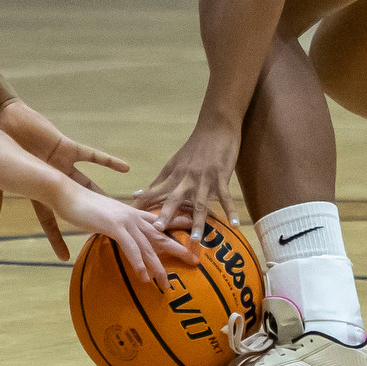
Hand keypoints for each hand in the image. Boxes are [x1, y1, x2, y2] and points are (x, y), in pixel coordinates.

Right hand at [0, 99, 131, 251]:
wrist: (3, 119)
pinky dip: (107, 161)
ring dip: (104, 193)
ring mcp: (62, 164)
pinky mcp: (67, 147)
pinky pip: (92, 156)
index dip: (56, 238)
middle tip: (104, 235)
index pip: (49, 220)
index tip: (64, 257)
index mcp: (37, 189)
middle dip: (89, 220)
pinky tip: (125, 169)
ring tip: (122, 208)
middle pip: (75, 204)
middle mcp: (53, 179)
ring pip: (88, 183)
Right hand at [51, 189, 193, 289]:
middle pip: (161, 234)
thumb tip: (115, 233)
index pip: (159, 218)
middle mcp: (132, 215)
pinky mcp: (114, 226)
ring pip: (148, 246)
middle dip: (179, 248)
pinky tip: (144, 277)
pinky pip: (130, 248)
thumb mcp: (102, 214)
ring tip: (166, 284)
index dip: (177, 221)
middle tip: (194, 260)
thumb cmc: (80, 204)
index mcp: (130, 211)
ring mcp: (125, 220)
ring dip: (158, 267)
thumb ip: (112, 224)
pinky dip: (138, 263)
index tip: (192, 226)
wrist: (65, 193)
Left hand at [134, 121, 240, 237]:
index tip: (131, 215)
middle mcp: (187, 178)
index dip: (143, 203)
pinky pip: (226, 196)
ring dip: (198, 221)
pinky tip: (235, 225)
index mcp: (174, 174)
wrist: (216, 126)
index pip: (156, 191)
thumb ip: (161, 179)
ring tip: (196, 239)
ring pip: (200, 202)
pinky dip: (231, 211)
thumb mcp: (175, 161)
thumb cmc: (196, 146)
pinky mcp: (221, 175)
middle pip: (174, 198)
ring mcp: (204, 178)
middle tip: (157, 230)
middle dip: (166, 214)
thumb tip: (140, 192)